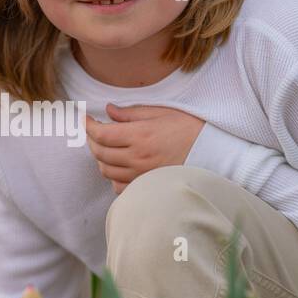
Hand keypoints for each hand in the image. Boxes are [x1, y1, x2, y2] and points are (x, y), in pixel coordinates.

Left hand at [84, 103, 205, 193]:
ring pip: (106, 171)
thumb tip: (108, 110)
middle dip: (91, 140)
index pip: (102, 134)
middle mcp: (138, 158)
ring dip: (101, 157)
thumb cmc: (190, 128)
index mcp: (140, 136)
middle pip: (99, 153)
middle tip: (95, 129)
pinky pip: (119, 187)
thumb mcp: (161, 112)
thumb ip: (131, 113)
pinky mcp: (146, 186)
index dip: (88, 126)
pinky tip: (119, 165)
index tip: (85, 118)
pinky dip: (113, 176)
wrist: (213, 152)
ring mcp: (141, 175)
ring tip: (107, 146)